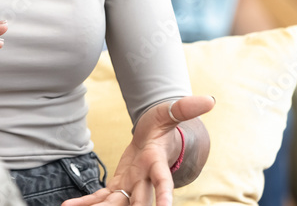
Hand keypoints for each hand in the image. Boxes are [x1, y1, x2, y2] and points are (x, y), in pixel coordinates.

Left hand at [61, 95, 214, 205]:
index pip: (162, 181)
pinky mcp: (119, 185)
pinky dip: (87, 203)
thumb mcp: (169, 113)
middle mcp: (145, 179)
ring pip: (117, 203)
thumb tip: (209, 101)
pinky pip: (101, 197)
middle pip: (139, 200)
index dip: (163, 195)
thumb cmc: (162, 126)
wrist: (153, 139)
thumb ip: (185, 108)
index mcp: (156, 162)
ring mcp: (132, 184)